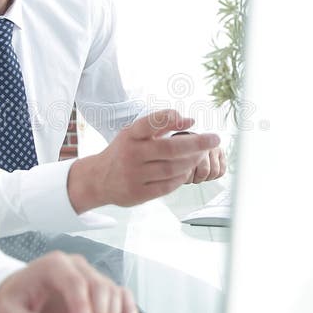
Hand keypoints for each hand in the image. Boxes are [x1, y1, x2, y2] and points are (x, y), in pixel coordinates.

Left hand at [0, 251, 139, 312]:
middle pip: (98, 286)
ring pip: (111, 291)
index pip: (75, 283)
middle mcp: (75, 265)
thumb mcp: (7, 312)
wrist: (17, 290)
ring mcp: (89, 274)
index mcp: (54, 265)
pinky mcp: (96, 286)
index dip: (83, 308)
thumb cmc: (13, 298)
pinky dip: (127, 309)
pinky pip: (118, 293)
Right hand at [67, 109, 220, 212]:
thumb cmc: (123, 152)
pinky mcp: (138, 193)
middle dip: (197, 143)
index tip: (193, 120)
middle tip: (215, 139)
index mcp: (130, 136)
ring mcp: (134, 175)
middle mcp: (131, 154)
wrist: (97, 180)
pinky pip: (168, 186)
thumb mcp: (134, 134)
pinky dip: (181, 178)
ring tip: (201, 155)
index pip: (151, 123)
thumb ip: (160, 125)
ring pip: (173, 168)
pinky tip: (187, 170)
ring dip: (192, 161)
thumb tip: (189, 119)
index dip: (172, 119)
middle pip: (171, 148)